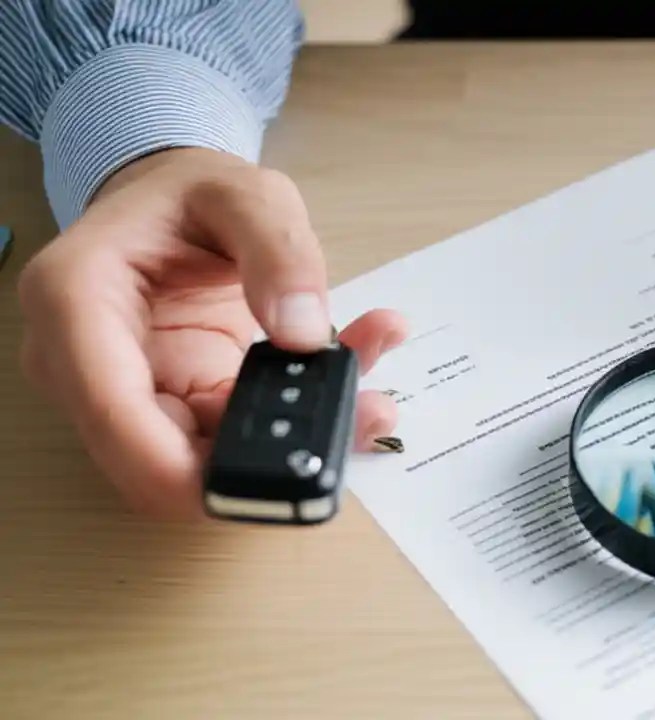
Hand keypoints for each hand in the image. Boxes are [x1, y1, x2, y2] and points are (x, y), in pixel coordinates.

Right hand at [17, 148, 407, 519]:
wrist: (176, 202)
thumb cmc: (190, 191)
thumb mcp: (245, 192)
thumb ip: (279, 251)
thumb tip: (303, 335)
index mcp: (78, 301)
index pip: (115, 416)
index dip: (185, 472)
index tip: (270, 480)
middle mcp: (85, 364)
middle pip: (158, 462)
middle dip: (259, 465)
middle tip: (354, 422)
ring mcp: (130, 393)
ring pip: (207, 462)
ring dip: (290, 444)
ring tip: (372, 398)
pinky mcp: (178, 404)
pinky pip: (237, 437)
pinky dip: (297, 420)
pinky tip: (353, 374)